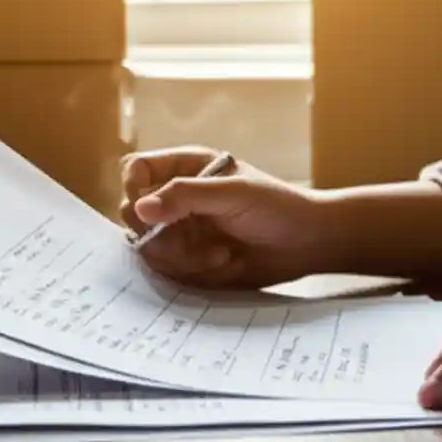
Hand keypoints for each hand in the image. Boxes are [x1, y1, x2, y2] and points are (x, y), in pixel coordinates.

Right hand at [119, 147, 325, 288]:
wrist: (308, 244)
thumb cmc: (277, 207)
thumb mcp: (234, 193)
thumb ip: (187, 196)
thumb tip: (140, 208)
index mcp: (185, 168)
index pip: (136, 171)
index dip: (134, 189)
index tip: (148, 212)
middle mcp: (177, 199)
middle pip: (135, 216)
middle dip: (161, 235)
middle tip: (192, 239)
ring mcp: (182, 231)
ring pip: (150, 248)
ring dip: (183, 258)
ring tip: (221, 255)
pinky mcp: (191, 260)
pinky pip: (170, 271)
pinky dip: (194, 272)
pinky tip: (225, 264)